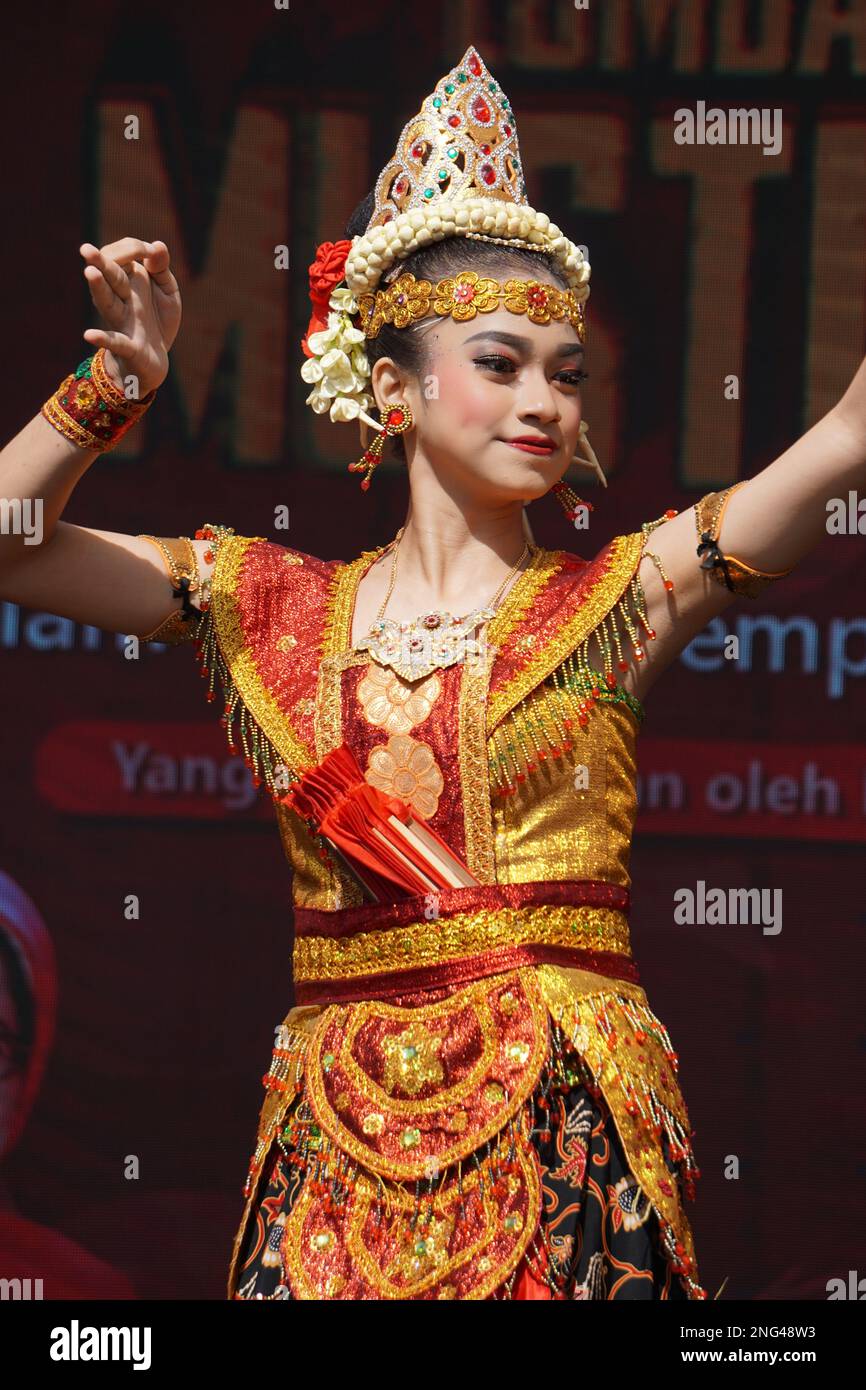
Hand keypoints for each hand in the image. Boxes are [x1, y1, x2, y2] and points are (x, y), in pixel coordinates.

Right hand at [79, 237, 181, 397]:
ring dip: (99, 288)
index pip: (122, 254)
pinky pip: (114, 342)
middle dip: (100, 261)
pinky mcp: (127, 346)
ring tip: (90, 272)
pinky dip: (103, 339)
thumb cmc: (158, 320)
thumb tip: (158, 245)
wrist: (155, 358)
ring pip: (107, 302)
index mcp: (130, 279)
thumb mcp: (167, 291)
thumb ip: (161, 269)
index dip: (135, 248)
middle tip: (86, 249)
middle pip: (110, 275)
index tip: (150, 252)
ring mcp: (122, 321)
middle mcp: (121, 297)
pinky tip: (89, 335)